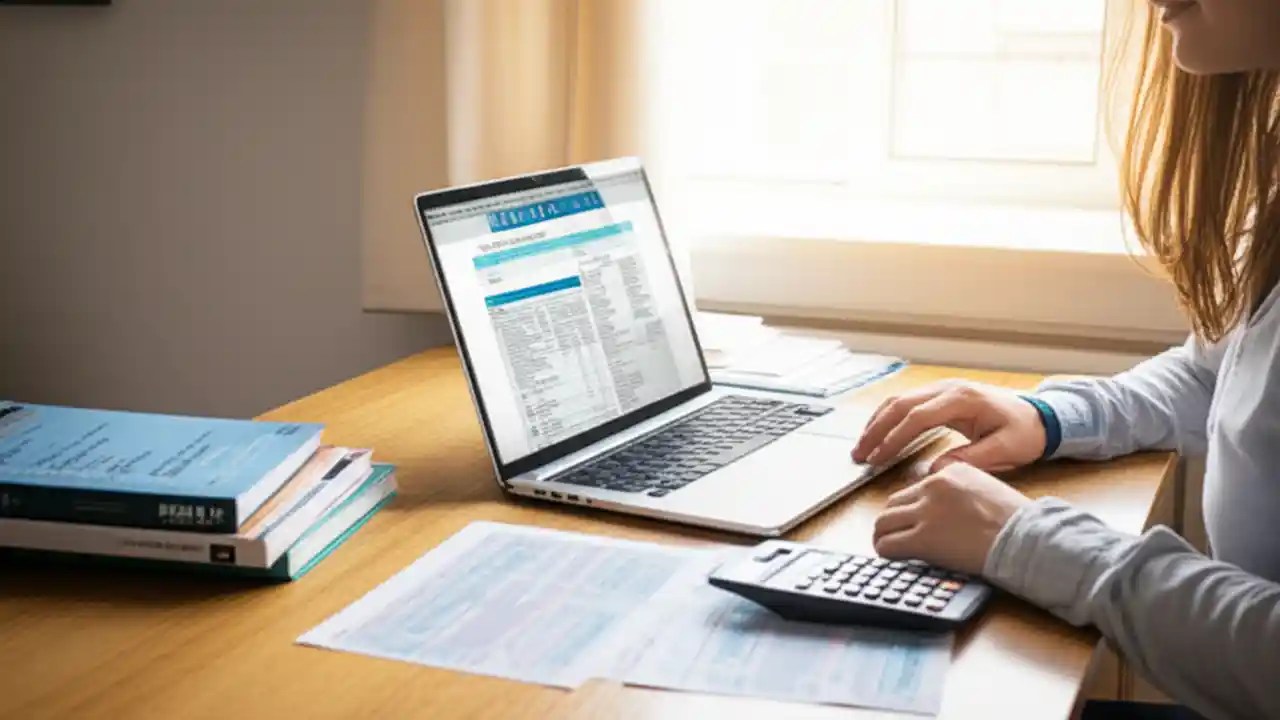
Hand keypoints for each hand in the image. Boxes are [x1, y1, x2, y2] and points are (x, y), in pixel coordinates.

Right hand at [851, 380, 1046, 473]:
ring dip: (878, 423)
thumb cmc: (1025, 433)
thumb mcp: (1005, 451)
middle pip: (900, 405)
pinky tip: (879, 434)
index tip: (878, 458)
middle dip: (876, 430)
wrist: (1042, 416)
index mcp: (962, 399)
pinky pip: (907, 403)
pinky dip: (888, 418)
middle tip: (860, 455)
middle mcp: (948, 388)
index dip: (894, 438)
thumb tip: (934, 470)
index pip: (917, 416)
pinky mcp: (941, 395)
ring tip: (862, 447)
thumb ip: (970, 460)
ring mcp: (943, 388)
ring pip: (899, 401)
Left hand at [871, 462, 1031, 574]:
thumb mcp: (986, 489)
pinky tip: (892, 556)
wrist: (1026, 539)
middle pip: (894, 501)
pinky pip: (887, 543)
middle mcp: (934, 485)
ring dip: (884, 534)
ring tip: (888, 545)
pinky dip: (885, 550)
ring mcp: (926, 511)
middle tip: (896, 534)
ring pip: (884, 521)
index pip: (917, 487)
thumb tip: (940, 510)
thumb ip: (959, 493)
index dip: (914, 508)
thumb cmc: (1017, 522)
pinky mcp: (923, 537)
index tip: (916, 520)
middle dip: (894, 520)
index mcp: (951, 470)